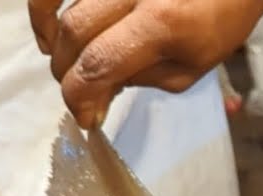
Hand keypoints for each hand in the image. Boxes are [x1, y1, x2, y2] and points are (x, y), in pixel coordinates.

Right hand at [29, 0, 262, 128]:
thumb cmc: (218, 23)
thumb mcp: (190, 66)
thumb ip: (141, 79)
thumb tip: (98, 92)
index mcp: (162, 24)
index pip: (100, 64)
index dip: (81, 97)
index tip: (85, 118)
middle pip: (73, 34)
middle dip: (68, 72)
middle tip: (79, 92)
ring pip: (59, 4)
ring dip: (54, 41)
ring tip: (63, 63)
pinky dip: (44, 7)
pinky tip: (51, 29)